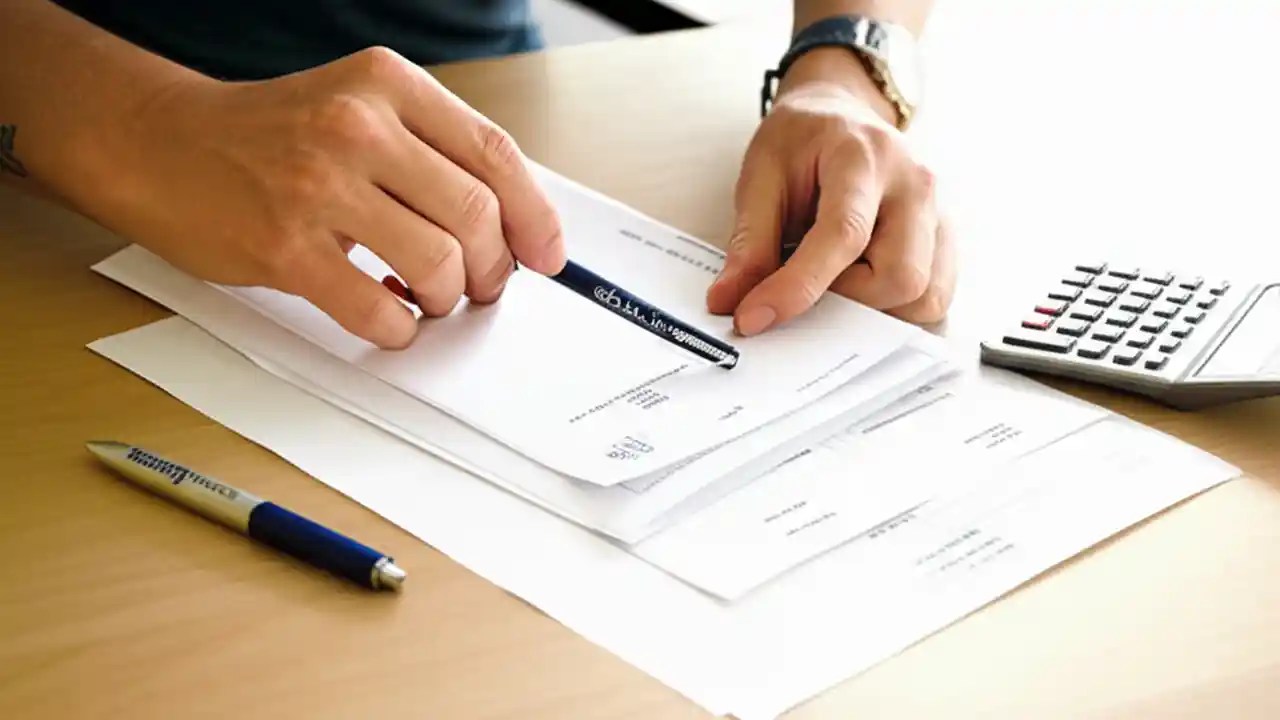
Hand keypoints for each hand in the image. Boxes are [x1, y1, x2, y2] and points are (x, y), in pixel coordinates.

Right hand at [93, 46, 564, 348]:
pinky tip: (387, 317)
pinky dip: (397, 329)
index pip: (495, 154)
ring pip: (437, 263)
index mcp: (387, 85)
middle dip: (493, 268)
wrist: (160, 143)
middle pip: (476, 214)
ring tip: (428, 299)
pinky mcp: (283, 247)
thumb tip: (511, 224)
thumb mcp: (358, 108)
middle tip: (482, 287)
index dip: (535, 215)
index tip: (548, 254)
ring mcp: (317, 185)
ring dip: (447, 299)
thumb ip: (429, 151)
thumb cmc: (269, 135)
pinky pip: (375, 311)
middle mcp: (357, 126)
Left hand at [707, 47, 954, 334]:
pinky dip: (896, 312)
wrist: (840, 115)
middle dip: (845, 302)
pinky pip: (935, 300)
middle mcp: (915, 186)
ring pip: (924, 298)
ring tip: (837, 282)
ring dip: (873, 311)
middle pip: (900, 276)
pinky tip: (863, 290)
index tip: (754, 317)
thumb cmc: (802, 142)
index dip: (798, 287)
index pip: (842, 235)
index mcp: (864, 157)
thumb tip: (728, 302)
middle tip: (807, 286)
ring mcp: (939, 214)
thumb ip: (749, 243)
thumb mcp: (761, 176)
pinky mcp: (945, 242)